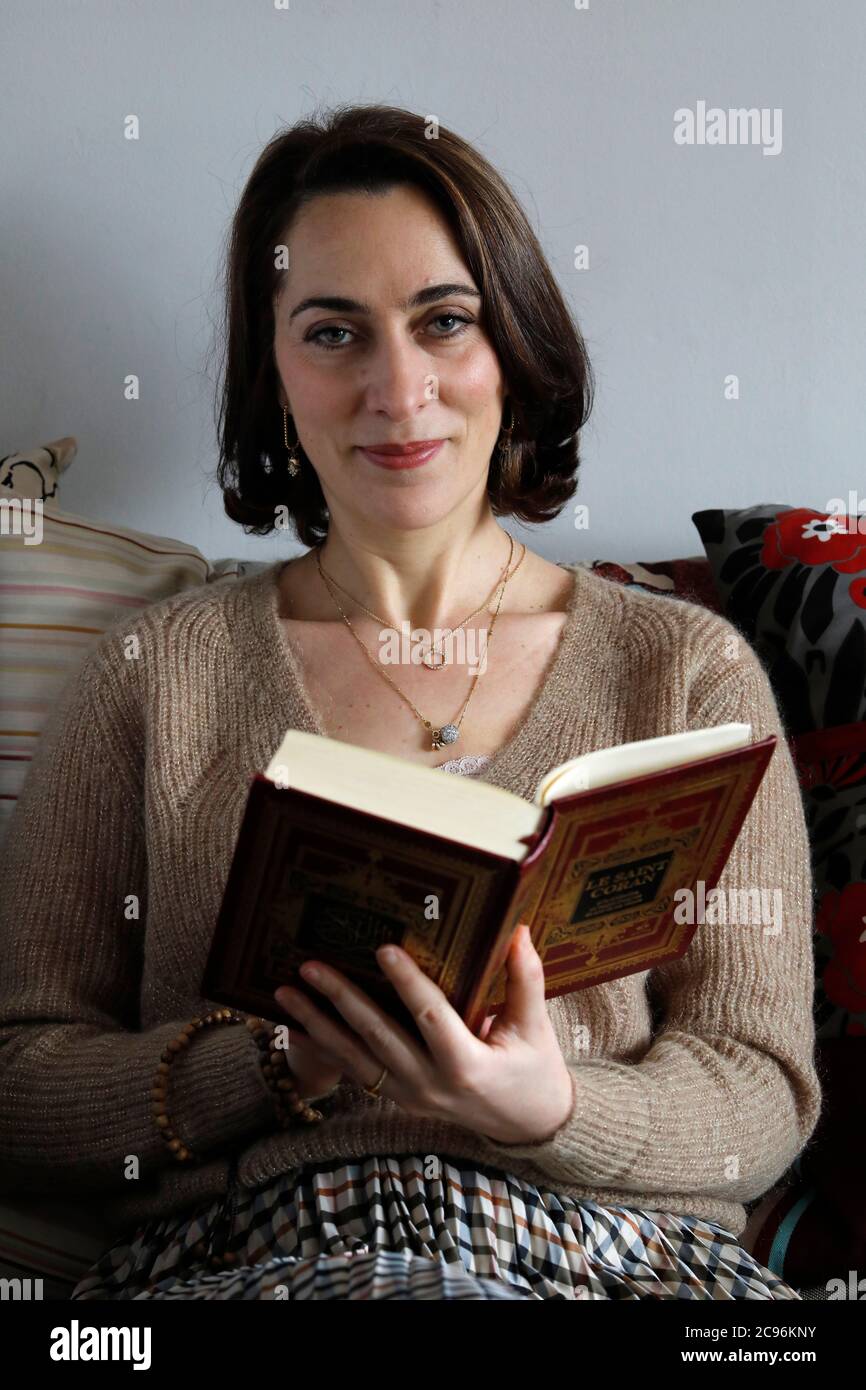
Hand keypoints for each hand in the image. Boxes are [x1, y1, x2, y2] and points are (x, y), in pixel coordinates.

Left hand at [273, 923, 574, 1145]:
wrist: (526, 1126)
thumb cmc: (534, 1070)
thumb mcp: (535, 1026)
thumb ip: (525, 978)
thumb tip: (518, 929)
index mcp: (467, 1065)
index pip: (430, 1017)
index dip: (406, 982)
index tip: (383, 948)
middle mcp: (429, 1084)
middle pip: (378, 1036)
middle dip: (340, 999)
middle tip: (309, 965)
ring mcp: (408, 1095)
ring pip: (354, 1058)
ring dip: (316, 1024)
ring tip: (283, 992)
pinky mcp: (396, 1097)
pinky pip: (352, 1072)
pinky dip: (321, 1049)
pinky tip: (293, 1026)